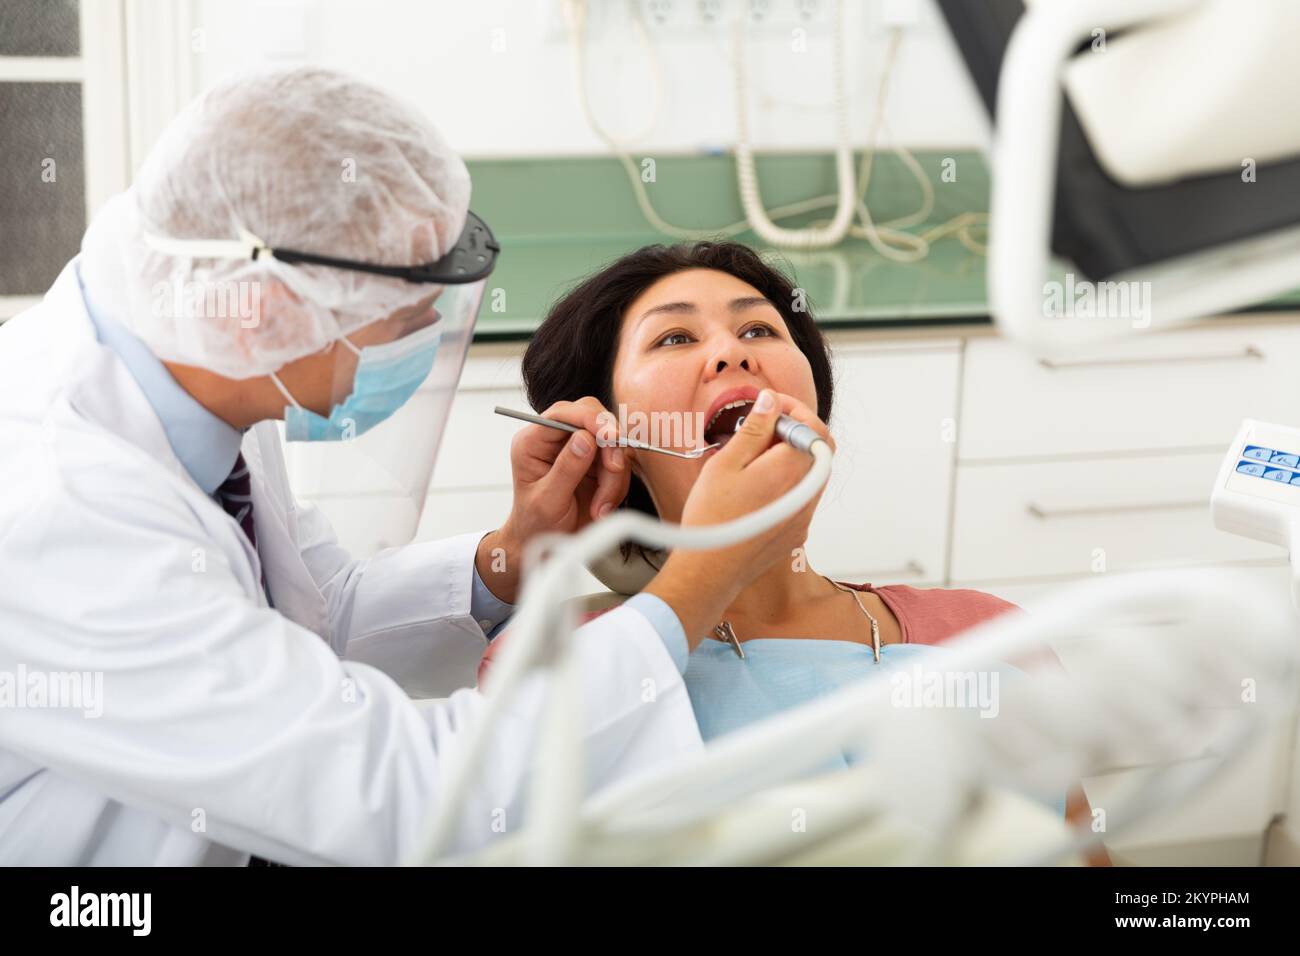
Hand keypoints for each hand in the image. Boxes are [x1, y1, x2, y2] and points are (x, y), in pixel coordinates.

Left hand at [476, 397, 628, 603]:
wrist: (543, 545)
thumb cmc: (535, 524)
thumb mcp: (547, 501)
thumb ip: (566, 469)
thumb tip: (585, 439)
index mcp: (534, 441)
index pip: (563, 414)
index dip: (590, 419)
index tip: (610, 436)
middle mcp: (557, 440)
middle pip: (592, 418)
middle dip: (609, 446)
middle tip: (613, 470)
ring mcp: (579, 451)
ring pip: (612, 444)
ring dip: (614, 477)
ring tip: (600, 507)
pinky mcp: (596, 464)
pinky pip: (619, 465)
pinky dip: (617, 487)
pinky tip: (602, 507)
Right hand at [645, 388, 832, 646]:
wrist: (711, 570)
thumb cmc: (713, 519)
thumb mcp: (726, 463)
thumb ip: (755, 429)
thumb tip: (771, 402)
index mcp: (792, 469)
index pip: (813, 426)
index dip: (794, 409)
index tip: (770, 407)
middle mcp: (807, 492)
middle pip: (818, 448)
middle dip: (794, 430)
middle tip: (763, 429)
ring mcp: (805, 514)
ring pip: (811, 471)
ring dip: (791, 455)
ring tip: (754, 458)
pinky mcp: (797, 530)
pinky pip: (803, 494)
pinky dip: (787, 480)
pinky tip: (756, 485)